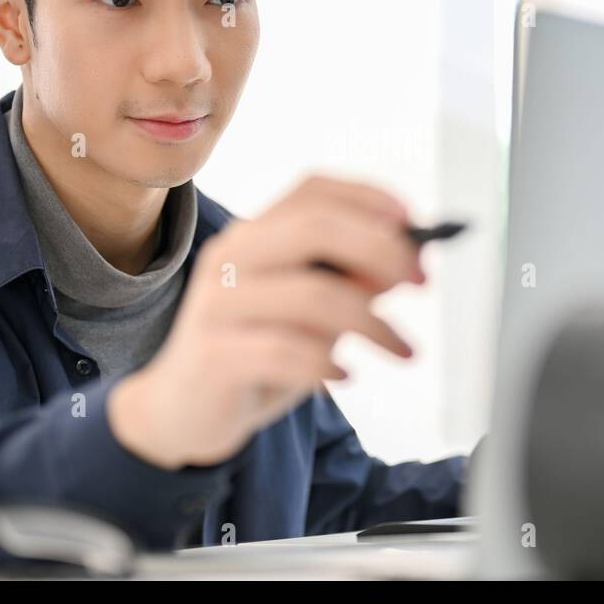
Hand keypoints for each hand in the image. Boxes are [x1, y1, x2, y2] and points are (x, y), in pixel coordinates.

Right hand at [109, 174, 424, 468]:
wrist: (181, 412)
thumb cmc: (255, 352)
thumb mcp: (309, 313)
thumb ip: (349, 284)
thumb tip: (406, 264)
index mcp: (253, 235)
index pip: (313, 191)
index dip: (370, 199)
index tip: (415, 225)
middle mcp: (231, 256)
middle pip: (315, 227)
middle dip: (381, 250)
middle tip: (422, 281)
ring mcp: (218, 304)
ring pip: (312, 293)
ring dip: (373, 322)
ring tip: (401, 348)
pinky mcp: (215, 354)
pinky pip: (288, 350)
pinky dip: (328, 363)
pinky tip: (343, 376)